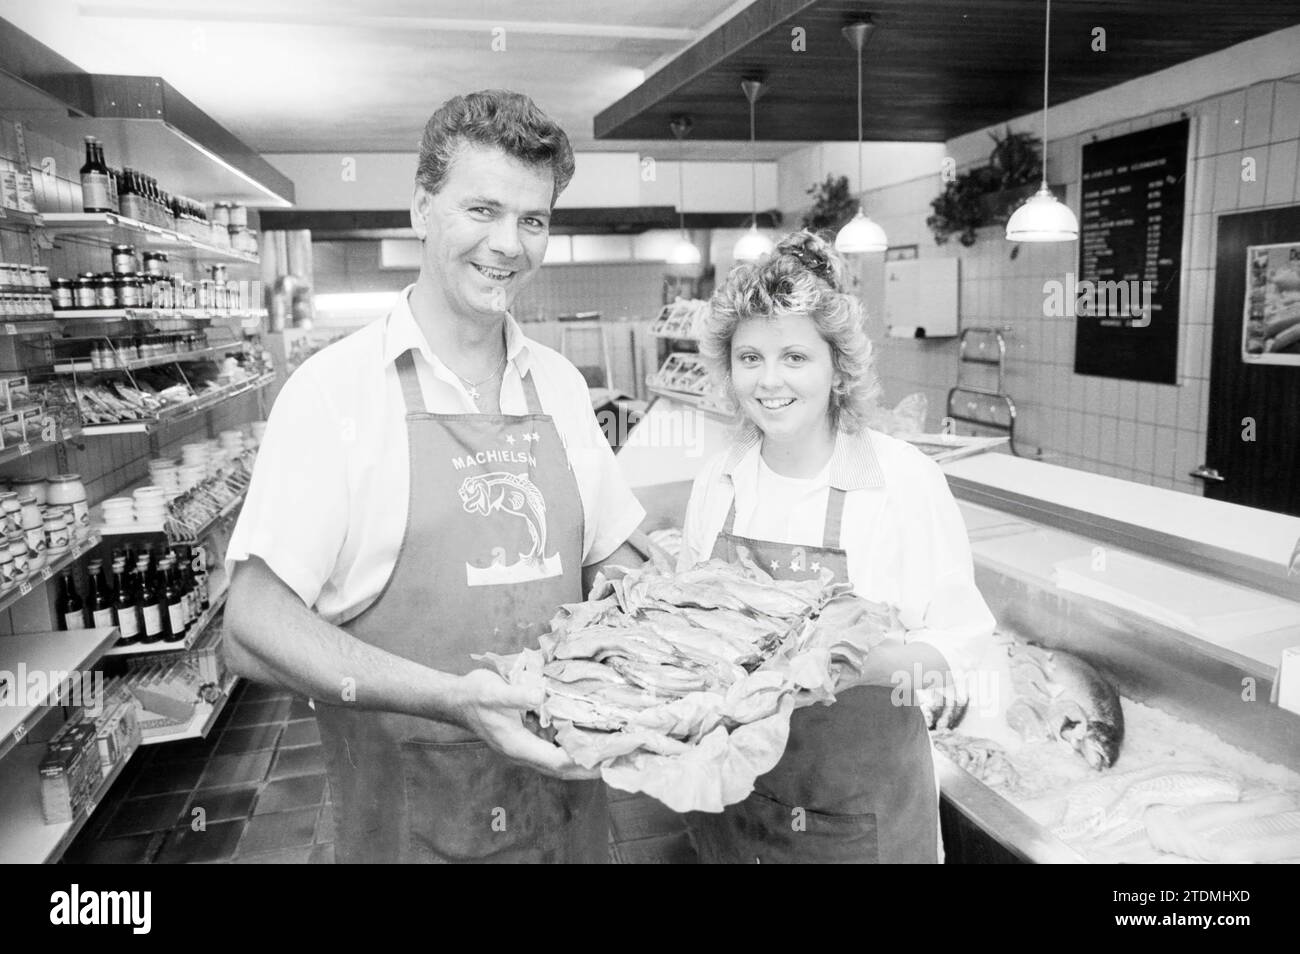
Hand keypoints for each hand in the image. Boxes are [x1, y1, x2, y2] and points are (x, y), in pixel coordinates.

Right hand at [452, 669, 599, 780]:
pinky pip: (552, 750)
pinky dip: (570, 747)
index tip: (605, 756)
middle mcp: (523, 752)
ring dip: (581, 760)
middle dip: (588, 767)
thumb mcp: (493, 691)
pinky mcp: (525, 739)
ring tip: (607, 752)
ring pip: (557, 762)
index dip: (581, 761)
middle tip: (615, 760)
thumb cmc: (475, 695)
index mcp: (517, 746)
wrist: (457, 698)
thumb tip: (540, 695)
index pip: (556, 762)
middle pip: (561, 769)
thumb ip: (517, 695)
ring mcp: (524, 747)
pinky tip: (584, 736)